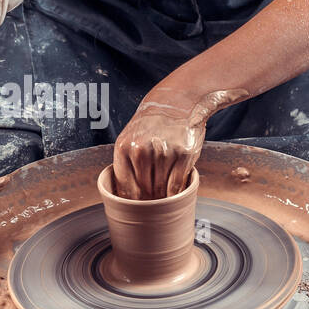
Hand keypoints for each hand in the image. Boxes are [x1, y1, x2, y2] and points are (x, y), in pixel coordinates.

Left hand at [112, 89, 246, 198]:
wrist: (178, 102)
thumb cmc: (152, 125)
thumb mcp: (130, 139)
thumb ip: (125, 165)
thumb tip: (126, 201)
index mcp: (123, 148)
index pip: (125, 189)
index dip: (132, 202)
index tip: (138, 206)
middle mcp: (142, 151)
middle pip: (144, 191)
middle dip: (148, 198)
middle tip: (153, 199)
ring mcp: (164, 153)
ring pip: (161, 190)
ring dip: (163, 195)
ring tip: (164, 189)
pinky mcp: (184, 154)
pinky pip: (177, 185)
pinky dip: (176, 191)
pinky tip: (175, 188)